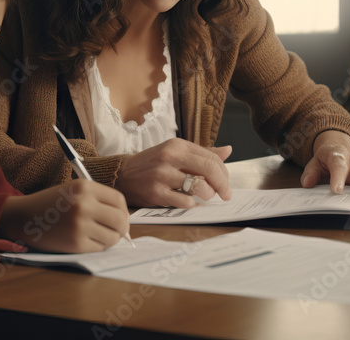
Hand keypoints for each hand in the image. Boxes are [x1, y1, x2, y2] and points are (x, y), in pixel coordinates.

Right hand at [0, 179, 128, 252]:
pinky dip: (98, 246)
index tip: (120, 217)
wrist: (24, 217)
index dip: (123, 210)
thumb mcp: (74, 190)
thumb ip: (98, 199)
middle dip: (122, 228)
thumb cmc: (51, 204)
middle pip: (120, 219)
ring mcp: (80, 225)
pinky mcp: (76, 243)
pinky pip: (100, 247)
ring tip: (99, 235)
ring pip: (112, 236)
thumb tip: (124, 219)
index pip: (118, 200)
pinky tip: (87, 240)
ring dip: (110, 239)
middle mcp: (84, 204)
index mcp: (84, 187)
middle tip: (116, 231)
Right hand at [114, 138, 231, 207]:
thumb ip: (202, 153)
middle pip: (209, 170)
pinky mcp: (155, 193)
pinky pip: (184, 202)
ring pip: (199, 187)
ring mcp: (162, 175)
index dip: (224, 173)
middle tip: (225, 194)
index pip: (212, 158)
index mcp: (177, 145)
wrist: (121, 175)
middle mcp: (170, 157)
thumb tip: (228, 150)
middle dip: (223, 185)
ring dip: (207, 195)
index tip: (226, 184)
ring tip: (203, 196)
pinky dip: (190, 204)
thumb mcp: (175, 153)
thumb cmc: (152, 164)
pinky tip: (186, 201)